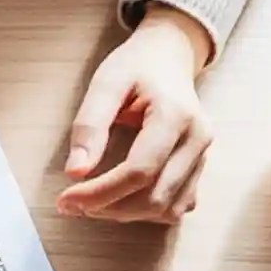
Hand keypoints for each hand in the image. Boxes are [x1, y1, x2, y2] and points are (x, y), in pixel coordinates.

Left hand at [57, 4, 213, 223]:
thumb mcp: (106, 83)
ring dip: (127, 214)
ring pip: (167, 209)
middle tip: (72, 203)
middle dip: (109, 207)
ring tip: (93, 201)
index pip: (139, 171)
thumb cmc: (136, 67)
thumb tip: (75, 172)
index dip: (100, 192)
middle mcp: (197, 139)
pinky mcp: (199, 167)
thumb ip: (89, 125)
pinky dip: (147, 211)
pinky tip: (121, 199)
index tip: (67, 199)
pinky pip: (177, 206)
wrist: (169, 56)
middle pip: (154, 197)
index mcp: (175, 116)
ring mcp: (203, 156)